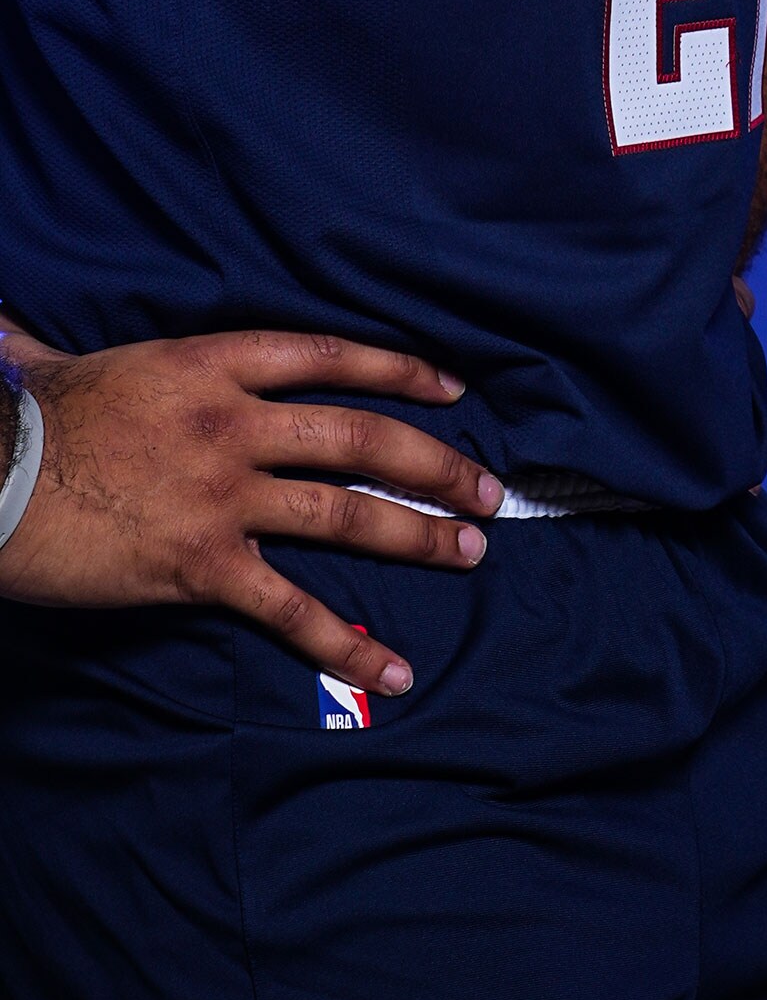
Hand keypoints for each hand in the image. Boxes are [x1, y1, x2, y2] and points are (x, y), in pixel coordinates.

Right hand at [0, 326, 502, 694]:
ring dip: (418, 535)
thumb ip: (68, 347)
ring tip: (470, 550)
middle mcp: (232, 424)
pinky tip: (394, 669)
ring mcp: (222, 495)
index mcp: (209, 365)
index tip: (453, 389)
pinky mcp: (200, 565)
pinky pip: (291, 607)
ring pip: (346, 511)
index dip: (400, 371)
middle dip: (436, 463)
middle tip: (487, 489)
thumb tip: (19, 330)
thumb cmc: (18, 421)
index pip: (330, 359)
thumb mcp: (62, 361)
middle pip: (362, 436)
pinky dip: (348, 643)